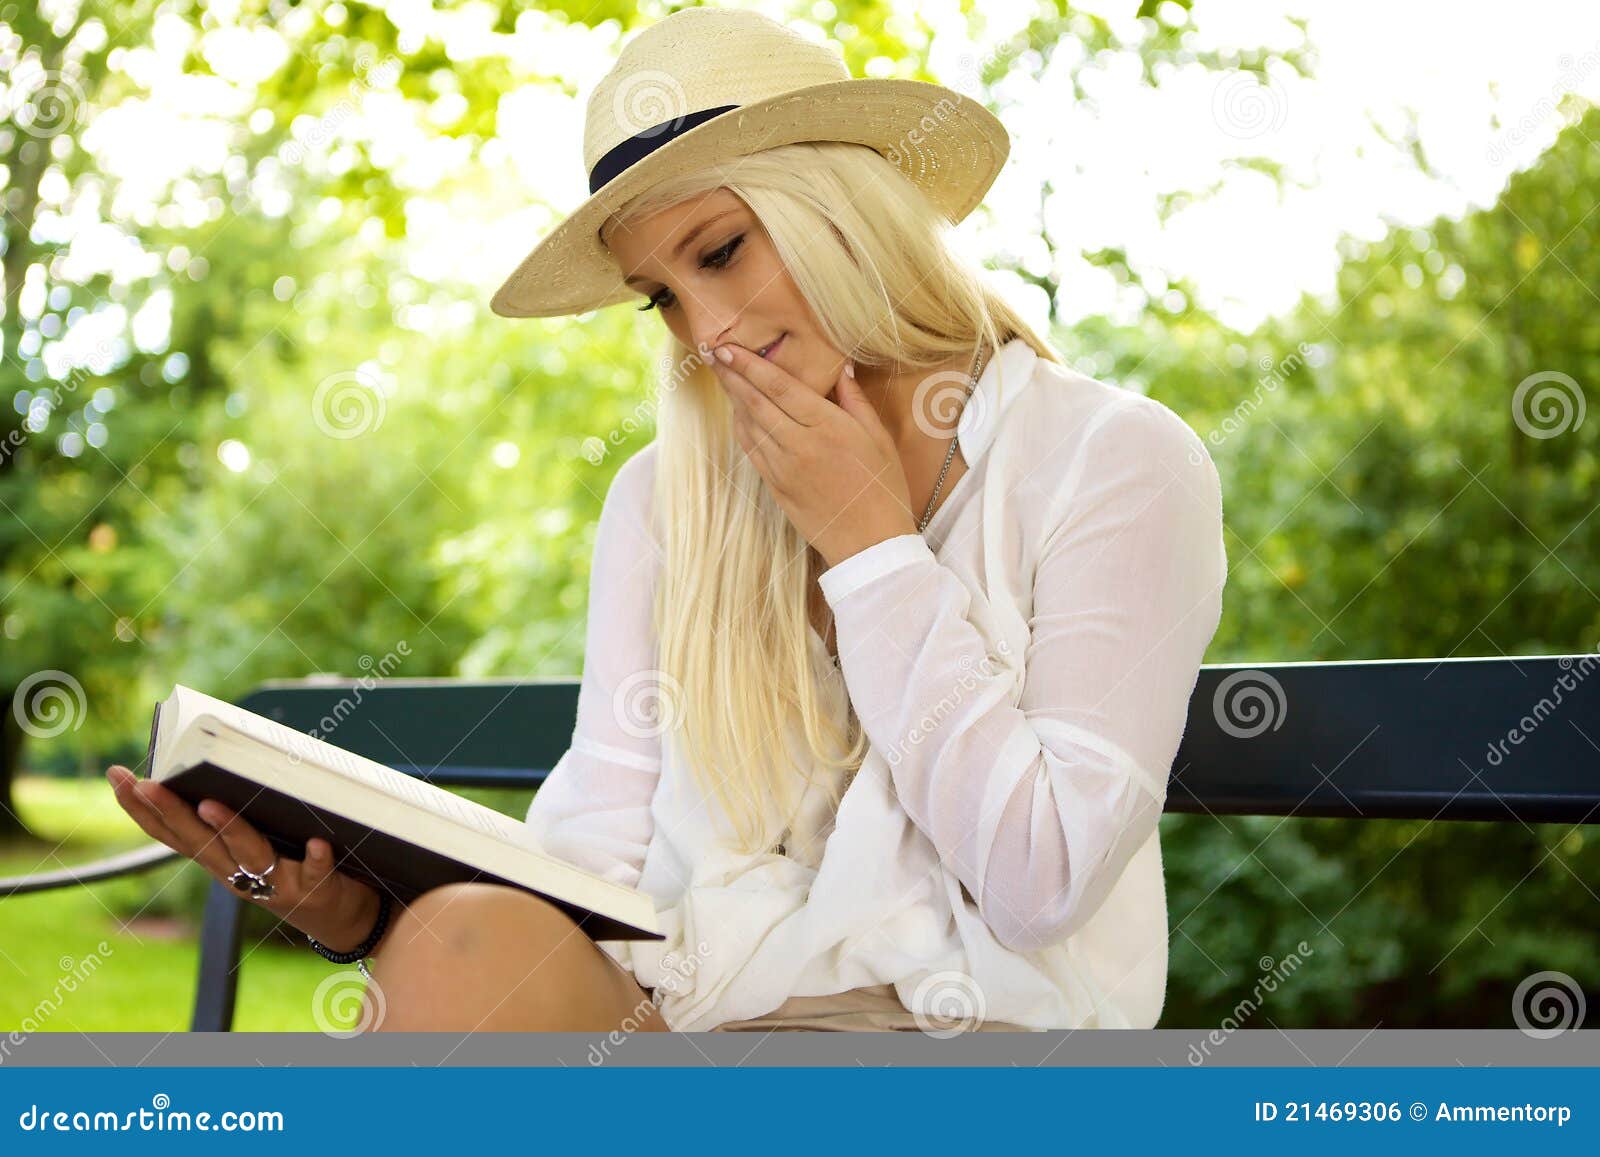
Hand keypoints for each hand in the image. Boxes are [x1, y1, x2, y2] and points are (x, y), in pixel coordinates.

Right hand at [105, 765, 382, 953]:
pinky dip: (316, 859)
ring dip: (229, 830)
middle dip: (171, 812)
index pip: (172, 834)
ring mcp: (276, 884)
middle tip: (147, 784)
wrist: (336, 917)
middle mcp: (239, 874)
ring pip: (249, 857)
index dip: (141, 810)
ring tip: (211, 804)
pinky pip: (315, 874)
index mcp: (220, 859)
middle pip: (200, 842)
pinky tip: (319, 842)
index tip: (117, 777)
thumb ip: (236, 815)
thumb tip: (217, 761)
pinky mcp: (316, 890)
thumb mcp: (254, 845)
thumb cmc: (291, 867)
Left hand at [711, 342, 917, 567]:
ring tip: (722, 376)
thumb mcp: (879, 438)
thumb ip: (854, 401)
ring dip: (733, 399)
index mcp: (827, 427)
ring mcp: (783, 468)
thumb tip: (840, 369)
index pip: (779, 387)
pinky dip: (742, 428)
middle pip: (756, 402)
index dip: (750, 366)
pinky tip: (738, 413)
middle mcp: (799, 445)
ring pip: (749, 426)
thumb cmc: (883, 490)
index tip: (729, 347)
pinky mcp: (776, 487)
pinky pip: (752, 450)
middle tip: (713, 352)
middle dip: (732, 375)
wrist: (870, 544)